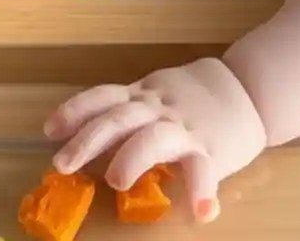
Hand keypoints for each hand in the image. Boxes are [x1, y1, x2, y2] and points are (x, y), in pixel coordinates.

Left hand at [44, 58, 267, 222]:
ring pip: (154, 138)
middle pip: (119, 119)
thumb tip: (85, 135)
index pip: (104, 97)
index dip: (76, 111)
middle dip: (89, 140)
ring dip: (132, 158)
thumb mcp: (158, 93)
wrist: (249, 87)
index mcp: (144, 96)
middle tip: (63, 163)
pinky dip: (202, 191)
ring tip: (117, 182)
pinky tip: (200, 213)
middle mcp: (159, 109)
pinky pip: (205, 169)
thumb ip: (129, 110)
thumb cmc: (196, 96)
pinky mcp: (212, 149)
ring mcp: (186, 128)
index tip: (50, 129)